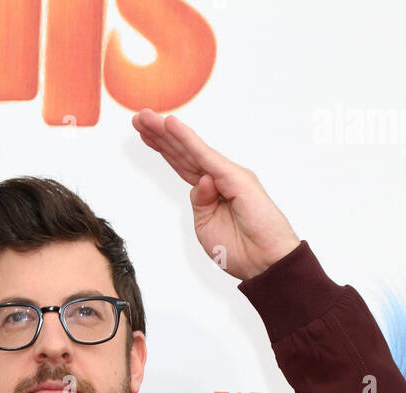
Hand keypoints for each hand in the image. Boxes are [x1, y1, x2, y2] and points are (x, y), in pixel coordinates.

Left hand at [131, 109, 300, 281]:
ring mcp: (228, 175)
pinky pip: (205, 156)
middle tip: (140, 117)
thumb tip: (200, 181)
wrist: (265, 262)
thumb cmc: (241, 249)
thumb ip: (199, 203)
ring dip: (167, 132)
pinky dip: (187, 140)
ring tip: (146, 117)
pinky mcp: (235, 177)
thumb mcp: (206, 227)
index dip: (163, 147)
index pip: (182, 164)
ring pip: (191, 150)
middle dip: (160, 134)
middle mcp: (219, 178)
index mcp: (210, 192)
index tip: (144, 132)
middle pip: (183, 152)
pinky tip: (171, 126)